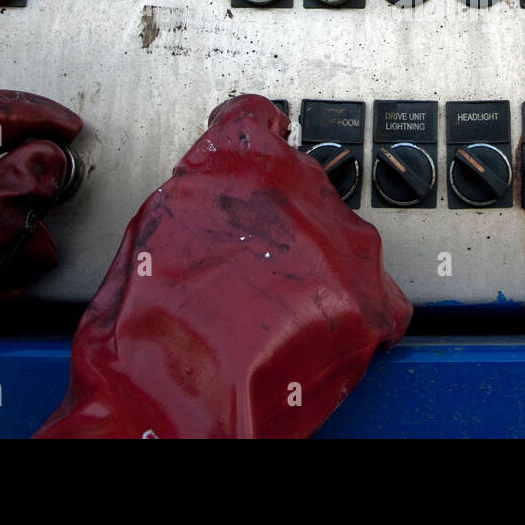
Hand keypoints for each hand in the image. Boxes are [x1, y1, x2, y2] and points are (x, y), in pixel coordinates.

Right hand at [36, 94, 411, 438]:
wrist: (173, 407)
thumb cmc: (146, 332)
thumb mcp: (150, 231)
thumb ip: (196, 191)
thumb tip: (213, 187)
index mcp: (240, 161)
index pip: (257, 118)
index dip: (254, 132)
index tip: (257, 136)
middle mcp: (300, 188)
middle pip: (305, 184)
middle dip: (284, 217)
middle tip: (254, 260)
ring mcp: (341, 242)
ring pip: (342, 236)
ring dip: (319, 262)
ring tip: (279, 306)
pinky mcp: (370, 300)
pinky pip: (378, 294)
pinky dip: (356, 309)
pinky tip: (320, 328)